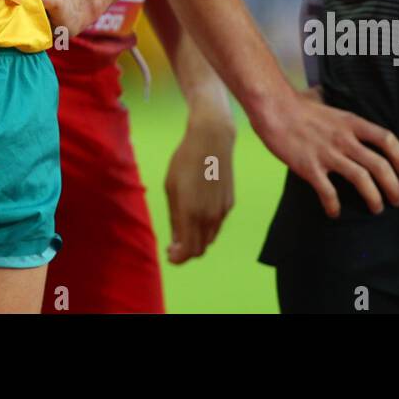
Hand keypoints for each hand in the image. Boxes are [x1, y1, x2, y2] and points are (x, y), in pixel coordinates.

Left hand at [164, 113, 235, 262]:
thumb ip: (174, 217)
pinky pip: (216, 224)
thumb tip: (176, 241)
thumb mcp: (171, 187)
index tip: (169, 253)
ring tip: (184, 227)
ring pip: (210, 239)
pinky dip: (206, 227)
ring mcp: (222, 211)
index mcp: (191, 212)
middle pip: (200, 250)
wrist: (212, 139)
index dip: (177, 258)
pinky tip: (197, 211)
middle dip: (186, 252)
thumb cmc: (185, 160)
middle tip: (173, 243)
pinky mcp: (229, 203)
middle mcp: (209, 216)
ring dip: (197, 239)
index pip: (187, 252)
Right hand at [250, 85, 398, 217]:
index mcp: (351, 122)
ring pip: (362, 180)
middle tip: (396, 199)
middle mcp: (345, 139)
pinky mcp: (311, 168)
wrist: (272, 108)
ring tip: (376, 208)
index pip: (387, 139)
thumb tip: (336, 106)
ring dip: (374, 198)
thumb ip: (336, 110)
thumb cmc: (296, 103)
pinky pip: (329, 192)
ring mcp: (328, 154)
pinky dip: (334, 206)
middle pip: (380, 166)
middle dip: (393, 187)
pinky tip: (334, 212)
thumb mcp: (325, 101)